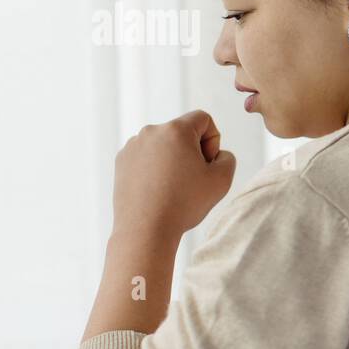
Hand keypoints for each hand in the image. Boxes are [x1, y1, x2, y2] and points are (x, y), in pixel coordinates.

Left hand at [112, 110, 236, 242]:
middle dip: (192, 151)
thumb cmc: (185, 204)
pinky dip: (155, 169)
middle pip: (182, 132)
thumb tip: (216, 154)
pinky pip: (147, 157)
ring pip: (164, 145)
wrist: (146, 229)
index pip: (203, 119)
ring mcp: (132, 146)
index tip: (207, 164)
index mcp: (176, 130)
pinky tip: (158, 190)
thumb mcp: (222, 179)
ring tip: (174, 187)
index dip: (213, 141)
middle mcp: (151, 131)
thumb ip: (227, 157)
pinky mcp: (121, 161)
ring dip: (173, 160)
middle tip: (192, 179)